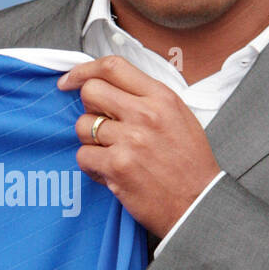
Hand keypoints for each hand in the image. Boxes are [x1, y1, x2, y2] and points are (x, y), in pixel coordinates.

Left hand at [58, 55, 219, 239]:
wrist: (198, 203)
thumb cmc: (189, 163)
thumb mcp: (178, 116)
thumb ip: (146, 97)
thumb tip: (109, 86)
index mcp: (161, 97)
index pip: (112, 66)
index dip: (83, 70)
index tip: (70, 80)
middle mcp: (145, 114)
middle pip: (90, 91)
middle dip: (88, 107)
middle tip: (100, 124)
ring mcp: (130, 140)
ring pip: (83, 125)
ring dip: (90, 140)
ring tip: (112, 153)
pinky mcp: (117, 166)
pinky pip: (83, 155)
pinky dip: (92, 165)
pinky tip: (110, 171)